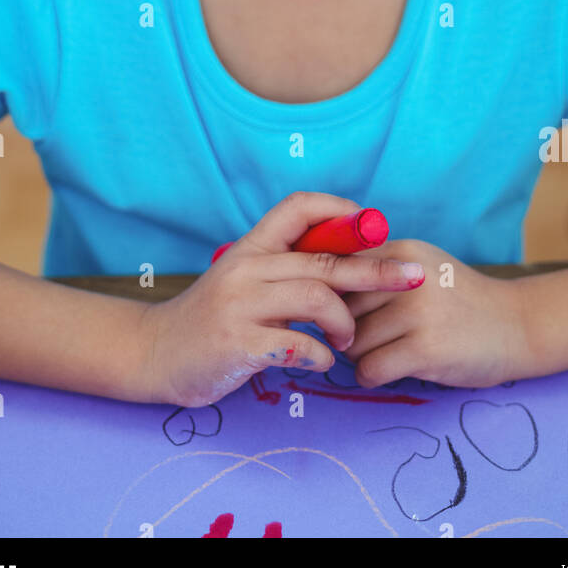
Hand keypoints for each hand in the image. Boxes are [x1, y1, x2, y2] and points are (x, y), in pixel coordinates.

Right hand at [143, 193, 427, 406]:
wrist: (154, 352)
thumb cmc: (209, 318)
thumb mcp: (241, 280)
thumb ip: (282, 268)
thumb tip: (344, 263)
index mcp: (250, 248)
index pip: (297, 208)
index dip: (339, 209)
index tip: (371, 223)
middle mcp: (247, 268)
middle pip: (325, 259)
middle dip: (377, 269)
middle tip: (413, 277)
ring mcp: (241, 305)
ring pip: (317, 297)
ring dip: (346, 322)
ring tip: (348, 339)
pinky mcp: (238, 344)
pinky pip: (299, 343)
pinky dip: (322, 353)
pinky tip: (323, 360)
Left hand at [341, 239, 528, 389]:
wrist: (517, 324)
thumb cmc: (461, 299)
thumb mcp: (421, 268)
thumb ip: (379, 270)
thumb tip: (322, 287)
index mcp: (401, 253)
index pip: (340, 271)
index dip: (334, 297)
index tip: (338, 312)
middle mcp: (406, 278)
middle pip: (341, 309)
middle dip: (345, 329)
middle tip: (363, 339)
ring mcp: (417, 313)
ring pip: (353, 342)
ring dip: (359, 356)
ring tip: (381, 354)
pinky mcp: (426, 350)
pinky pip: (370, 368)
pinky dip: (370, 376)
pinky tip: (386, 371)